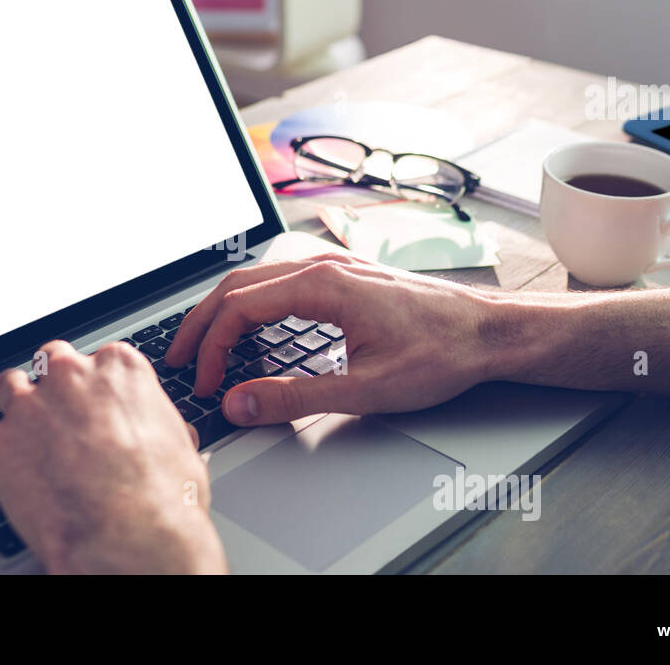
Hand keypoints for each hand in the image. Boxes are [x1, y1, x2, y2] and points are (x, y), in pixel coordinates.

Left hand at [0, 340, 227, 573]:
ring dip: (19, 409)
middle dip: (55, 389)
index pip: (96, 360)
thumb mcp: (180, 447)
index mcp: (118, 368)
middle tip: (63, 421)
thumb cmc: (163, 497)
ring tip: (29, 438)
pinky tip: (26, 482)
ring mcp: (30, 406)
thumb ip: (157, 425)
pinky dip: (7, 458)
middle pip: (51, 362)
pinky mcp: (0, 442)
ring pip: (10, 387)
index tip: (94, 407)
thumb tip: (159, 434)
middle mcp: (71, 375)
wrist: (129, 538)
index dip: (93, 387)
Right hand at [165, 252, 505, 425]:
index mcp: (323, 285)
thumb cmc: (442, 352)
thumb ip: (296, 397)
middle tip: (179, 361)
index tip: (204, 382)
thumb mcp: (366, 388)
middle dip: (201, 324)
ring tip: (204, 346)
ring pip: (256, 280)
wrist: (490, 332)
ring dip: (223, 312)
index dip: (211, 348)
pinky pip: (279, 282)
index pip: (239, 309)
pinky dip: (250, 306)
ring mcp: (334, 267)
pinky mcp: (343, 277)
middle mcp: (323, 267)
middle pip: (237, 286)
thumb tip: (241, 403)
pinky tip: (249, 331)